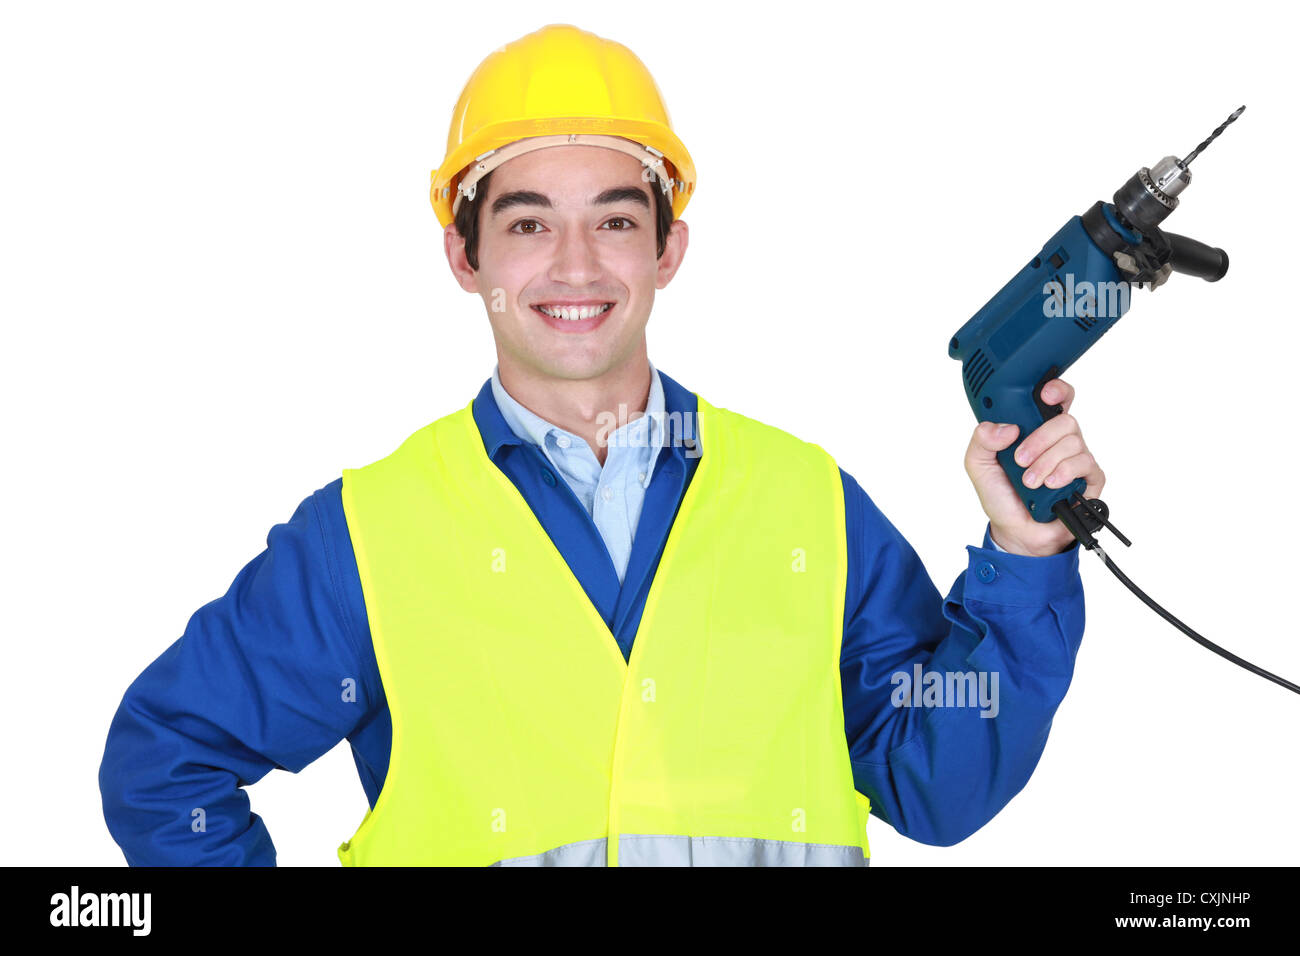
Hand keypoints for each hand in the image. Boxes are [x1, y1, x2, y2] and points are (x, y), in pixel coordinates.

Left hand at [963, 378, 1104, 556]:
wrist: (1015, 531)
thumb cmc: (1001, 495)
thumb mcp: (979, 465)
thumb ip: (981, 441)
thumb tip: (1004, 427)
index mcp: (1034, 430)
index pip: (1054, 400)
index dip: (1056, 390)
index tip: (1045, 394)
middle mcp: (1058, 441)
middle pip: (1065, 420)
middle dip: (1040, 439)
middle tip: (1020, 459)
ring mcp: (1075, 458)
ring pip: (1072, 442)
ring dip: (1046, 463)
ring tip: (1029, 482)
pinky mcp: (1089, 479)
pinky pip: (1085, 464)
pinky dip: (1063, 473)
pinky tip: (1050, 486)